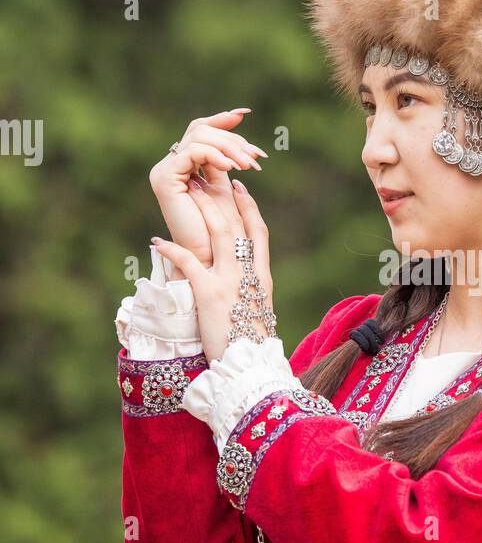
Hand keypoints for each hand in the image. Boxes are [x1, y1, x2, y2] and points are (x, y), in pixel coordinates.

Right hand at [148, 109, 267, 271]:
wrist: (208, 259)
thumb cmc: (219, 232)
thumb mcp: (225, 190)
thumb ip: (227, 162)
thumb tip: (241, 137)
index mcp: (183, 166)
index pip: (199, 131)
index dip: (221, 119)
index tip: (244, 113)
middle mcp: (170, 166)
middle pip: (200, 129)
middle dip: (232, 138)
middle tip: (256, 155)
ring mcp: (164, 171)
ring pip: (198, 137)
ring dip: (229, 147)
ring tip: (249, 163)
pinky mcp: (164, 179)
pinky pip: (192, 152)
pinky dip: (216, 155)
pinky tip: (232, 166)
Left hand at [150, 176, 274, 364]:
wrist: (250, 366)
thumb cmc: (252, 346)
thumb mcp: (257, 312)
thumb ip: (250, 292)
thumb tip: (241, 285)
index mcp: (261, 277)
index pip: (259, 233)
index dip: (249, 207)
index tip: (240, 188)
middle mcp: (248, 273)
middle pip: (237, 224)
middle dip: (223, 197)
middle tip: (209, 176)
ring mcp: (230, 281)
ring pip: (217, 233)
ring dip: (203, 208)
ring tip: (190, 190)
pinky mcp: (209, 293)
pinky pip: (188, 263)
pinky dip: (172, 249)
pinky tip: (157, 240)